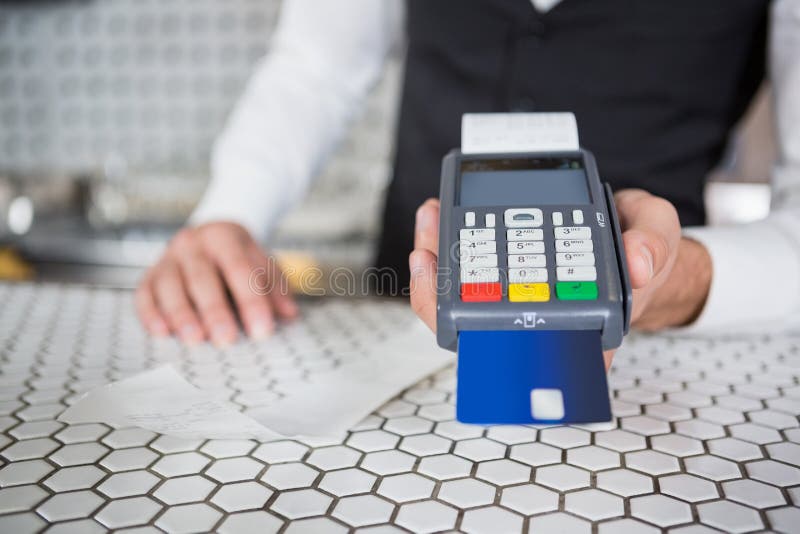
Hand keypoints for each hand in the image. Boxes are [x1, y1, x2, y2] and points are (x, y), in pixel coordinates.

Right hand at [136, 222, 297, 344]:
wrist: (211, 238)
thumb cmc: (240, 260)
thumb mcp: (263, 267)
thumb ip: (276, 290)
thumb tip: (290, 315)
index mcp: (224, 237)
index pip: (239, 269)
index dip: (251, 300)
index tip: (262, 331)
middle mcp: (192, 243)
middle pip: (202, 277)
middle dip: (214, 310)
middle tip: (226, 339)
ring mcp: (167, 258)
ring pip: (170, 285)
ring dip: (181, 314)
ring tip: (195, 340)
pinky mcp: (149, 275)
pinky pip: (145, 294)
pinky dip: (150, 314)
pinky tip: (162, 333)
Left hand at [409, 191, 711, 366]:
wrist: (635, 240)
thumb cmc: (641, 251)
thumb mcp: (659, 236)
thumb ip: (654, 245)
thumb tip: (637, 264)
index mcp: (577, 326)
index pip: (524, 349)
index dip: (485, 340)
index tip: (459, 314)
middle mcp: (540, 318)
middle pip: (477, 324)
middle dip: (442, 290)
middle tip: (427, 251)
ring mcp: (518, 296)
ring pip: (464, 296)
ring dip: (439, 261)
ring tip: (430, 218)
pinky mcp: (504, 273)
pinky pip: (468, 269)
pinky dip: (449, 244)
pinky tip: (440, 216)